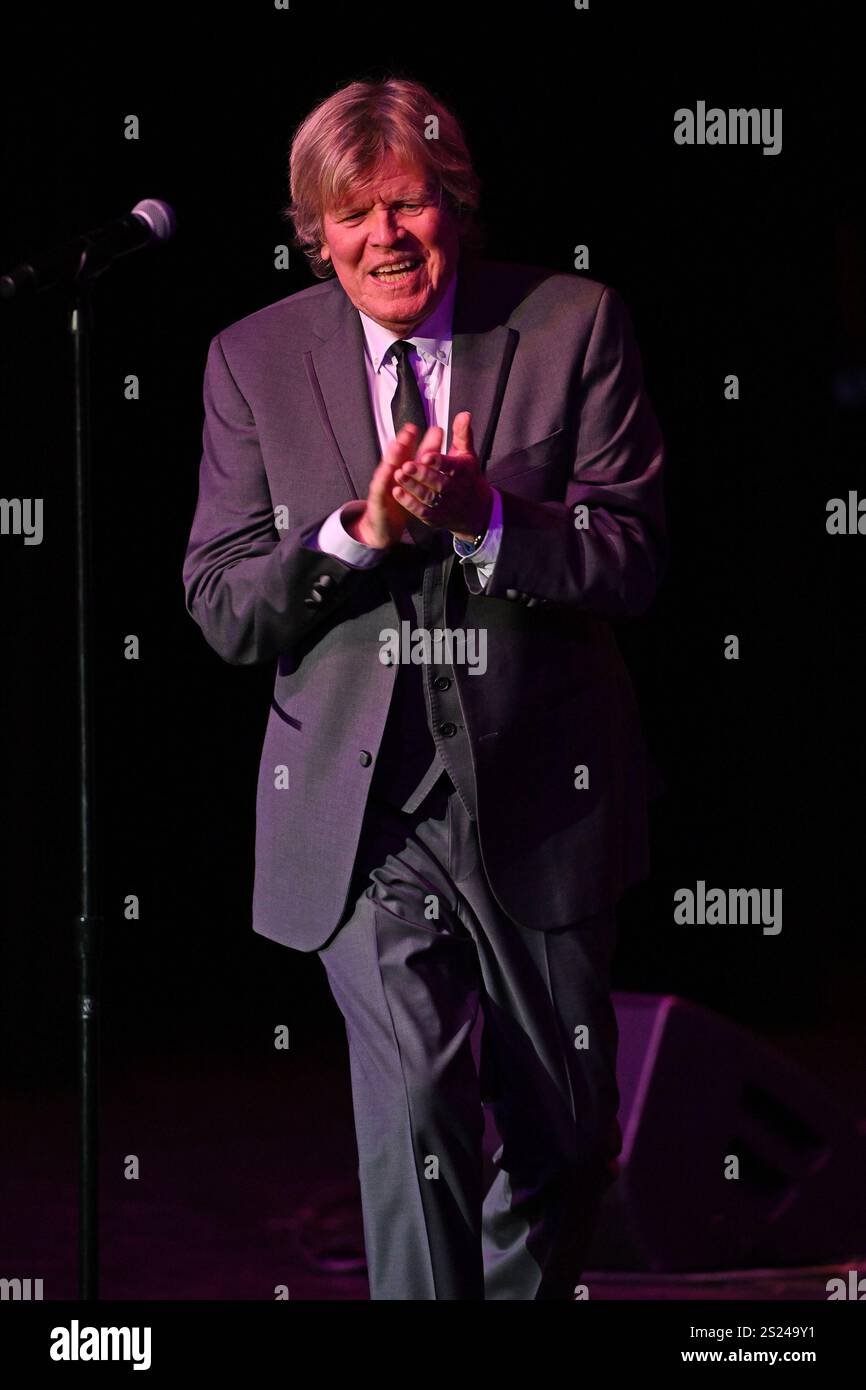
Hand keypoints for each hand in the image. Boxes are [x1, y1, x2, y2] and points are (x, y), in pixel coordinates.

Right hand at [349, 422, 443, 547]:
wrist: (385, 525)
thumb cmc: (402, 498)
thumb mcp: (416, 479)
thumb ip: (426, 456)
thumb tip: (438, 433)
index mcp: (403, 467)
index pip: (413, 450)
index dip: (423, 439)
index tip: (429, 427)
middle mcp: (392, 473)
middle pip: (399, 454)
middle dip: (405, 441)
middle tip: (411, 430)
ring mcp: (383, 485)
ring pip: (388, 468)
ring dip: (392, 457)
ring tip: (399, 445)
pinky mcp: (377, 500)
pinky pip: (380, 489)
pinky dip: (383, 480)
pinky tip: (389, 472)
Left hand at [392, 411, 493, 541]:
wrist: (477, 511)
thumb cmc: (468, 476)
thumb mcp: (468, 454)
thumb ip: (462, 434)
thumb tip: (464, 414)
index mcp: (464, 471)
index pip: (452, 466)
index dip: (440, 461)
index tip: (427, 455)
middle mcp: (456, 489)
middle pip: (439, 483)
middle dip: (423, 475)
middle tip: (407, 465)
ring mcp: (446, 505)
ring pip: (429, 497)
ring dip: (413, 487)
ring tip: (398, 475)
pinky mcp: (436, 517)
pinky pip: (422, 511)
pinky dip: (409, 503)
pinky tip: (397, 492)